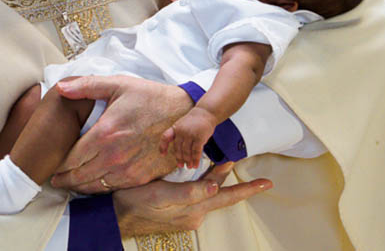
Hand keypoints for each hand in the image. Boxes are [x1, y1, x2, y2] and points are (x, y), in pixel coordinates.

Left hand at [50, 75, 192, 191]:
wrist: (184, 114)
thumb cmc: (149, 98)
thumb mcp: (117, 84)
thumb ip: (87, 86)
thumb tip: (61, 87)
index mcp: (105, 133)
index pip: (72, 158)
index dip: (59, 165)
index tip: (51, 165)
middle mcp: (115, 156)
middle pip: (80, 176)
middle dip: (65, 179)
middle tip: (55, 180)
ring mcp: (129, 170)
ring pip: (96, 186)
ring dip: (80, 187)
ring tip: (70, 184)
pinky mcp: (141, 178)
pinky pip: (114, 189)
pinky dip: (100, 189)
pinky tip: (93, 184)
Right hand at [114, 163, 272, 236]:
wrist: (117, 216)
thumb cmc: (137, 204)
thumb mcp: (162, 195)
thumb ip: (190, 192)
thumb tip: (216, 187)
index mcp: (194, 209)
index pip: (226, 196)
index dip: (247, 188)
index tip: (266, 183)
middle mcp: (194, 213)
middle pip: (221, 195)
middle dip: (237, 185)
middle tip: (259, 180)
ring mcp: (186, 213)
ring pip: (208, 193)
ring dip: (218, 181)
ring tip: (226, 167)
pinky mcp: (177, 211)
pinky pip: (196, 196)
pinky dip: (202, 184)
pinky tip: (201, 177)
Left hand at [159, 107, 217, 168]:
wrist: (205, 113)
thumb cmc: (193, 121)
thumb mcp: (182, 125)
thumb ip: (178, 135)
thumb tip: (178, 152)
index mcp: (175, 128)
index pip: (165, 137)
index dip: (162, 146)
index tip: (162, 154)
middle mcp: (181, 131)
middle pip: (178, 148)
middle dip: (179, 158)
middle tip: (181, 166)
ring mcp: (190, 134)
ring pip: (187, 152)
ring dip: (188, 161)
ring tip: (189, 167)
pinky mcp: (199, 137)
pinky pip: (196, 152)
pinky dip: (196, 160)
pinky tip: (196, 165)